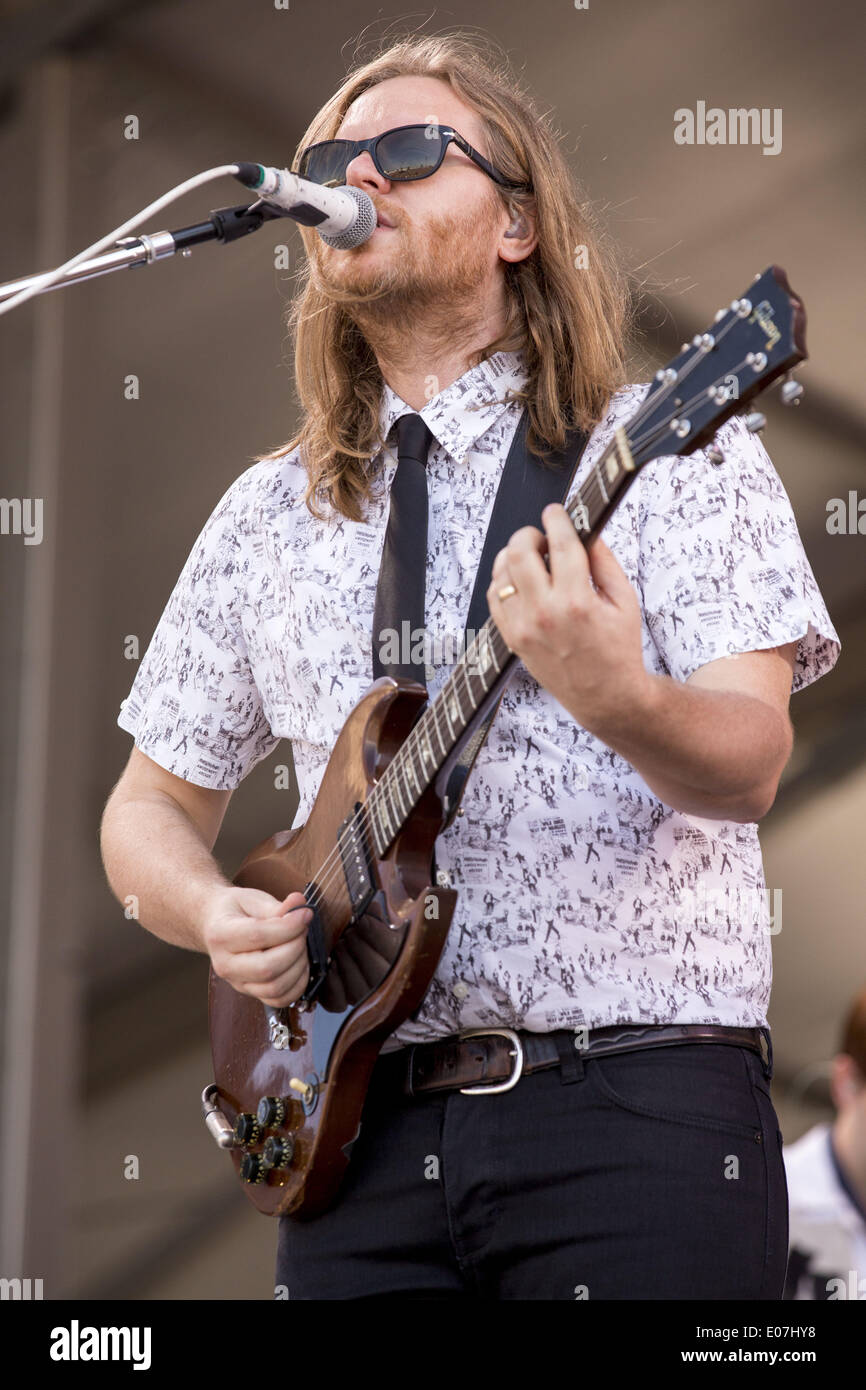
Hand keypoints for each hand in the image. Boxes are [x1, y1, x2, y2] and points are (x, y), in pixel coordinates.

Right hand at [202, 884, 312, 1006]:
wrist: (216, 925)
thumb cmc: (236, 910)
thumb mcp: (252, 899)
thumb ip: (276, 906)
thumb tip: (300, 904)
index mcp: (220, 935)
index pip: (258, 936)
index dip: (288, 926)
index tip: (305, 914)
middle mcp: (225, 965)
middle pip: (267, 968)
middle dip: (295, 947)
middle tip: (302, 929)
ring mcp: (238, 983)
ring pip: (275, 987)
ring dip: (299, 966)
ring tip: (300, 945)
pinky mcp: (251, 993)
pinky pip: (280, 1000)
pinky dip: (298, 984)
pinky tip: (299, 963)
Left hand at [486, 503, 649, 731]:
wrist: (604, 696)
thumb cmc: (619, 649)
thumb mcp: (624, 601)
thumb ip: (603, 562)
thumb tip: (585, 531)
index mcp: (578, 601)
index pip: (560, 544)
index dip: (556, 519)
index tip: (555, 511)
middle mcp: (545, 613)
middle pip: (519, 552)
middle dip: (529, 534)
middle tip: (542, 537)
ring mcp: (523, 628)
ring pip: (501, 573)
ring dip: (513, 556)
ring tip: (532, 559)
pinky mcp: (512, 639)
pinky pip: (494, 598)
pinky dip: (503, 581)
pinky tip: (520, 580)